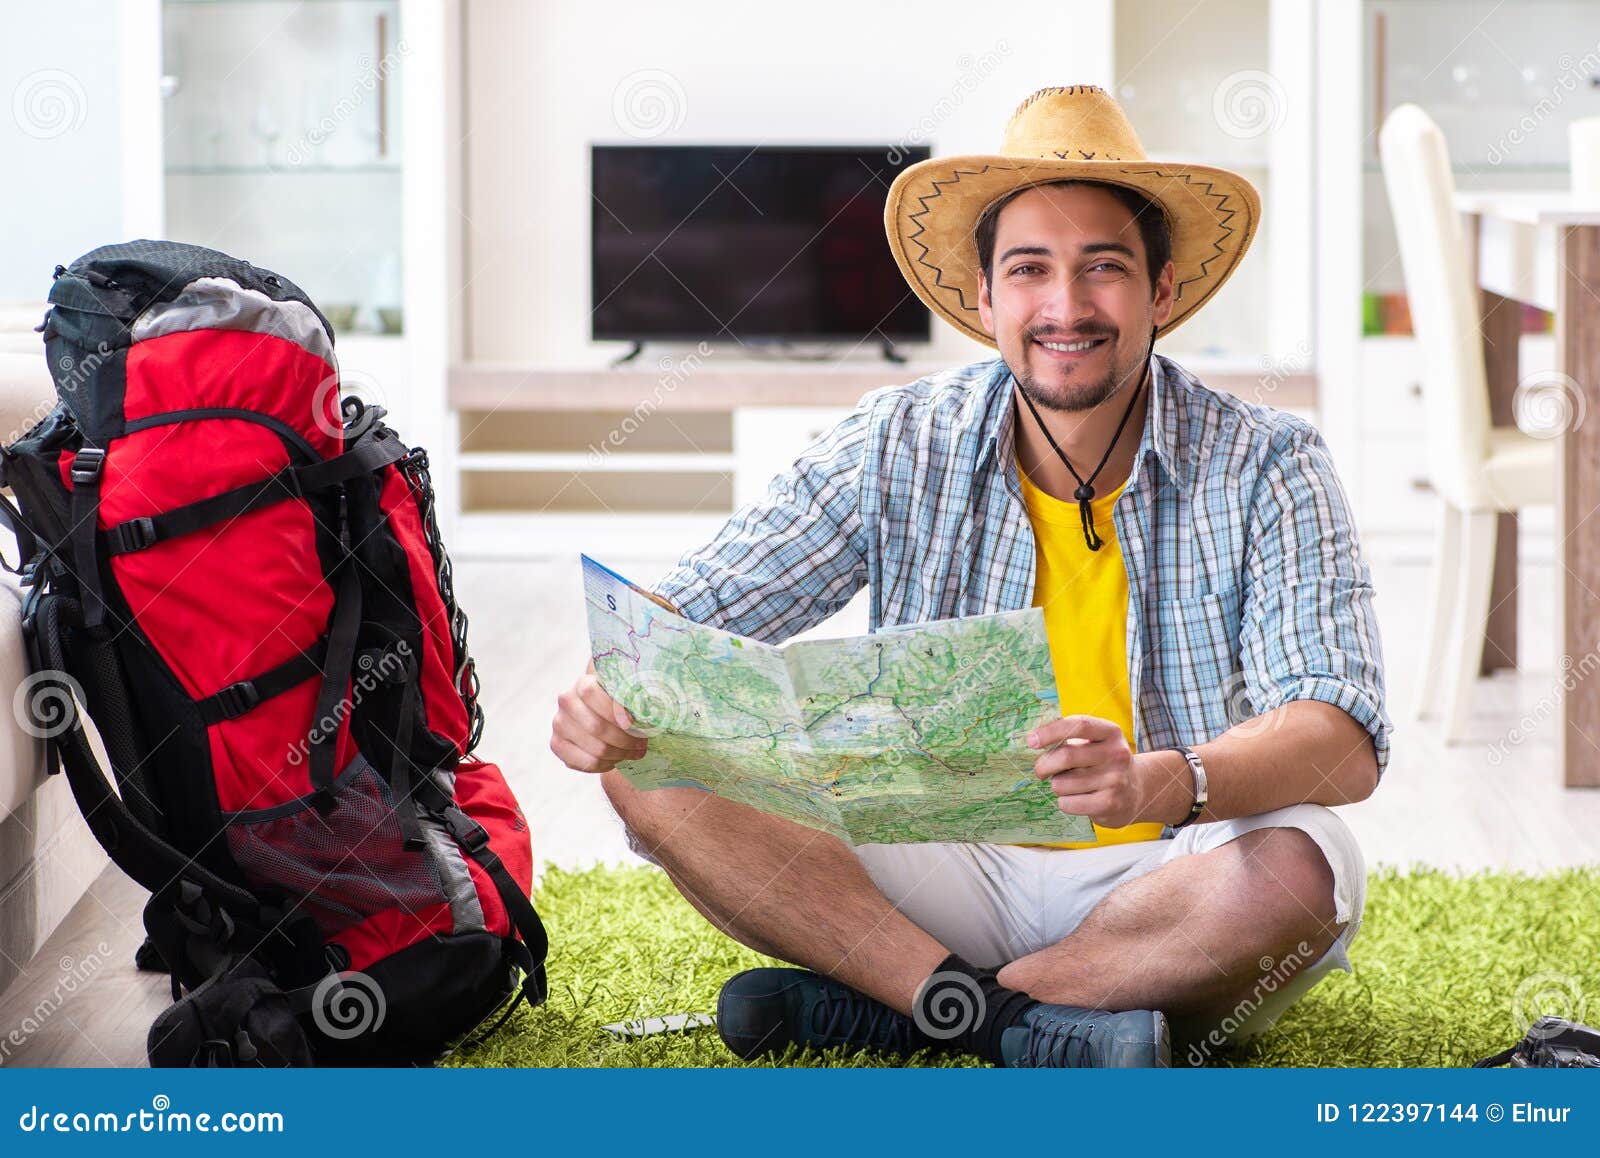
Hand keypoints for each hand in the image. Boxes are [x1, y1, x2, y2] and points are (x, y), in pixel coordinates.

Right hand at [550, 660, 647, 773]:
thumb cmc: (622, 704)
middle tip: (642, 743)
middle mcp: (566, 701)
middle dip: (625, 739)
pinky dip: (606, 764)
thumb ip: (636, 695)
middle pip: (596, 726)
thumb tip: (652, 706)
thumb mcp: (628, 693)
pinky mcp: (557, 744)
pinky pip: (587, 762)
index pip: (590, 692)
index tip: (634, 722)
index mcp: (583, 682)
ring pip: (595, 748)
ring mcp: (560, 723)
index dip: (613, 709)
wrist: (603, 717)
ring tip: (634, 752)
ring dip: (621, 754)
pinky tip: (616, 759)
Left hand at [1027, 715, 1178, 829]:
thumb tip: (1033, 740)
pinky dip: (1064, 802)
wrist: (1137, 790)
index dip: (1050, 731)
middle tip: (1040, 771)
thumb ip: (1068, 737)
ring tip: (1070, 785)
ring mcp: (1116, 780)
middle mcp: (1117, 754)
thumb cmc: (1102, 762)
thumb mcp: (1095, 742)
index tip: (1031, 741)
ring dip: (1057, 786)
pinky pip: (1068, 803)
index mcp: (1111, 732)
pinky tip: (1077, 799)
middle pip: (1066, 756)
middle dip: (1044, 765)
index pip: (1078, 725)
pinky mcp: (1110, 804)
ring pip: (1062, 783)